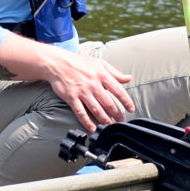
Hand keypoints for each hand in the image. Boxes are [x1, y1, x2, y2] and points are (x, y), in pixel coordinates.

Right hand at [0, 35, 134, 130]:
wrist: (58, 63)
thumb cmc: (80, 63)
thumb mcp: (99, 63)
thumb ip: (115, 72)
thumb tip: (128, 78)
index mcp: (102, 75)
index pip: (118, 90)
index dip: (126, 101)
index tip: (131, 109)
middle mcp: (93, 84)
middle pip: (108, 103)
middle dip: (117, 114)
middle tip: (121, 121)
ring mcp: (82, 92)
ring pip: (96, 109)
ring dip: (105, 119)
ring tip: (110, 125)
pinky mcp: (71, 97)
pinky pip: (80, 112)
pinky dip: (87, 122)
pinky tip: (92, 128)